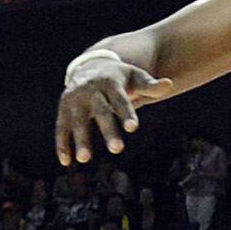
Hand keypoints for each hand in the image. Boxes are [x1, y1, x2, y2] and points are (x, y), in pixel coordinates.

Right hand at [55, 49, 169, 163]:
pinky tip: (65, 162)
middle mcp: (90, 90)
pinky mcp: (63, 110)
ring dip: (80, 140)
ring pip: (77, 121)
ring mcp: (74, 100)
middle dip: (107, 130)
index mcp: (110, 82)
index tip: (133, 128)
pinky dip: (62, 144)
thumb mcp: (135, 77)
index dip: (126, 113)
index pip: (120, 99)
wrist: (90, 67)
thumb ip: (151, 85)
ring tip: (85, 160)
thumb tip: (169, 84)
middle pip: (100, 111)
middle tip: (117, 150)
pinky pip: (61, 128)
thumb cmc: (119, 78)